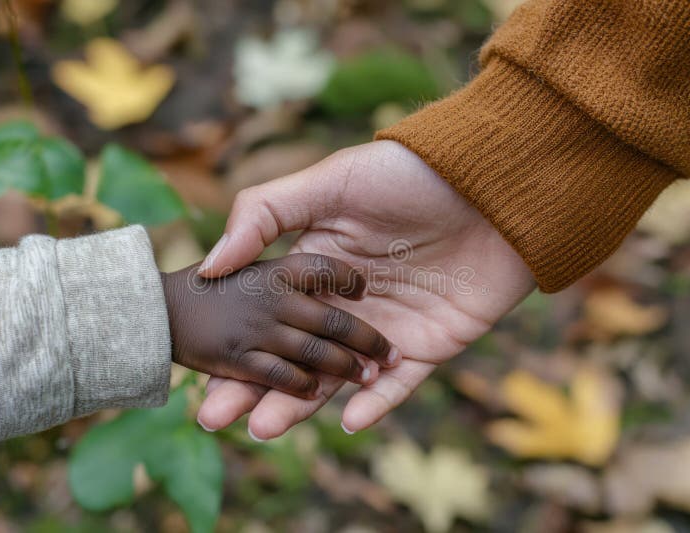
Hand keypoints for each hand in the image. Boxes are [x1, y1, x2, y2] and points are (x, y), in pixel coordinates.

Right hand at [196, 141, 535, 437]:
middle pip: (295, 356)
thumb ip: (265, 215)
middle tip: (217, 418)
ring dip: (303, 406)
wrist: (489, 184)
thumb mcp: (327, 183)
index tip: (201, 377)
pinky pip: (399, 384)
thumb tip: (210, 267)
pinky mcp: (430, 344)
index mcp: (321, 270)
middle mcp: (350, 305)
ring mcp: (389, 327)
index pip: (270, 319)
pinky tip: (348, 419)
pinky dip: (376, 402)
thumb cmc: (405, 174)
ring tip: (263, 429)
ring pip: (339, 378)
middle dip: (256, 389)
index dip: (236, 347)